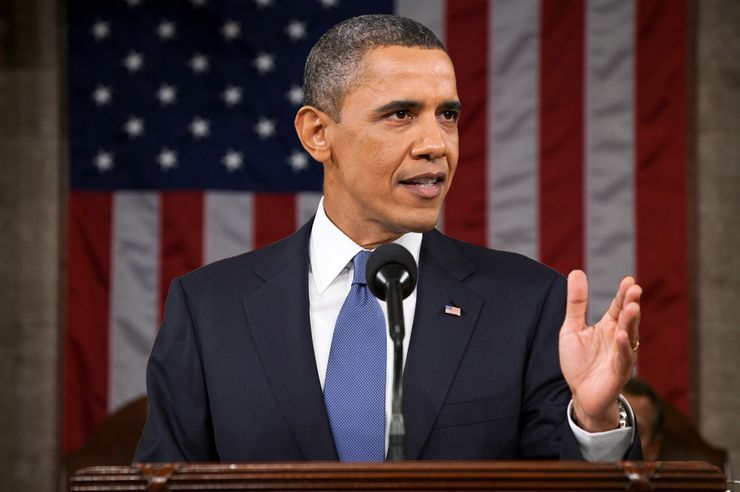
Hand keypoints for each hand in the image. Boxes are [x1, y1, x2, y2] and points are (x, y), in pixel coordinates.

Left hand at [559, 270, 641, 431]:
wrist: (581, 394)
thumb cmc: (579, 361)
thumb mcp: (572, 328)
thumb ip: (576, 303)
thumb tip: (577, 271)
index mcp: (608, 326)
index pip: (617, 307)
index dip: (623, 294)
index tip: (629, 280)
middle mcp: (618, 338)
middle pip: (626, 318)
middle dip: (630, 303)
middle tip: (635, 288)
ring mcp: (621, 355)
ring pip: (628, 336)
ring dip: (630, 322)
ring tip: (632, 307)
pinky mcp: (618, 373)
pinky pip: (623, 359)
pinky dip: (622, 347)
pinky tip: (620, 335)